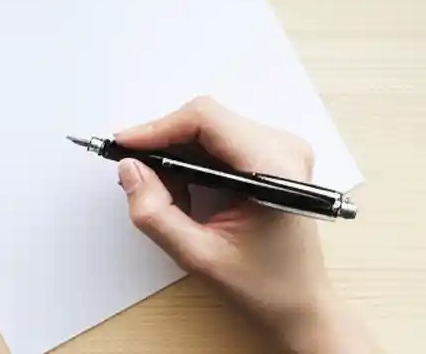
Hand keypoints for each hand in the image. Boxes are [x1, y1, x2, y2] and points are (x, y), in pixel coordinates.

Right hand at [115, 97, 377, 353]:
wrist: (301, 304)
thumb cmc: (263, 287)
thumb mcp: (198, 256)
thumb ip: (156, 213)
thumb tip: (129, 169)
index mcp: (274, 168)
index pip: (206, 120)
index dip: (158, 128)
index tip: (123, 147)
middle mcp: (283, 148)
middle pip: (206, 119)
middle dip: (164, 143)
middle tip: (137, 174)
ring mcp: (281, 149)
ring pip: (209, 127)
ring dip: (178, 154)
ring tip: (166, 193)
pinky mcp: (272, 155)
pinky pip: (220, 139)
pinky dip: (193, 160)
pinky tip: (187, 191)